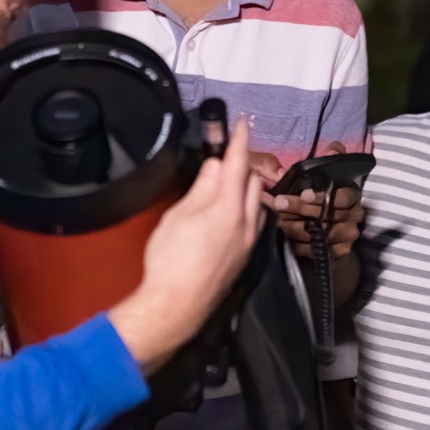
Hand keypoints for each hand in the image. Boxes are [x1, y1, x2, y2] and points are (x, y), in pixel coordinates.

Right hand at [110, 124, 266, 373]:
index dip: (239, 142)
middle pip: (253, 182)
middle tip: (229, 153)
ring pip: (258, 203)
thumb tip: (214, 167)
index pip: (238, 165)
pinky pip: (255, 221)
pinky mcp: (246, 255)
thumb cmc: (171, 259)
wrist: (178, 306)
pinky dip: (248, 206)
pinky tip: (235, 208)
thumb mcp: (179, 216)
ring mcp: (249, 241)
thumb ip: (201, 188)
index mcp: (228, 208)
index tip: (241, 123)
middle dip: (244, 164)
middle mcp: (247, 222)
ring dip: (248, 187)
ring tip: (231, 179)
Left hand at [258, 144, 362, 259]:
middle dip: (301, 210)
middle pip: (329, 217)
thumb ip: (321, 157)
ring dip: (296, 227)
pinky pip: (318, 251)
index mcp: (351, 193)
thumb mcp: (313, 169)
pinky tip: (284, 237)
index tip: (303, 193)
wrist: (317, 221)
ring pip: (322, 235)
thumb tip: (327, 153)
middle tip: (279, 203)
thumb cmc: (313, 190)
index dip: (323, 196)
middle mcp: (355, 215)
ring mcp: (348, 235)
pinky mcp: (339, 251)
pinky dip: (299, 245)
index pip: (344, 197)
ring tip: (276, 220)